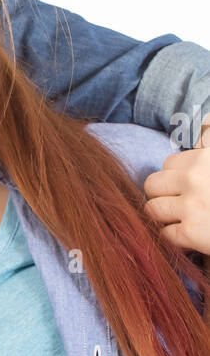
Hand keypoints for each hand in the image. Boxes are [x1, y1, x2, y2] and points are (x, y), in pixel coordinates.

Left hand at [143, 117, 209, 252]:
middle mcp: (195, 178)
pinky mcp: (191, 233)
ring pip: (152, 208)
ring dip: (163, 216)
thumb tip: (206, 119)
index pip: (170, 163)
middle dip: (162, 194)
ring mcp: (191, 206)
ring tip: (180, 219)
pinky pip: (164, 233)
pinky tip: (189, 235)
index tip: (189, 186)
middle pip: (153, 184)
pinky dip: (173, 236)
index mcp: (206, 158)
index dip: (177, 176)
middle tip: (177, 203)